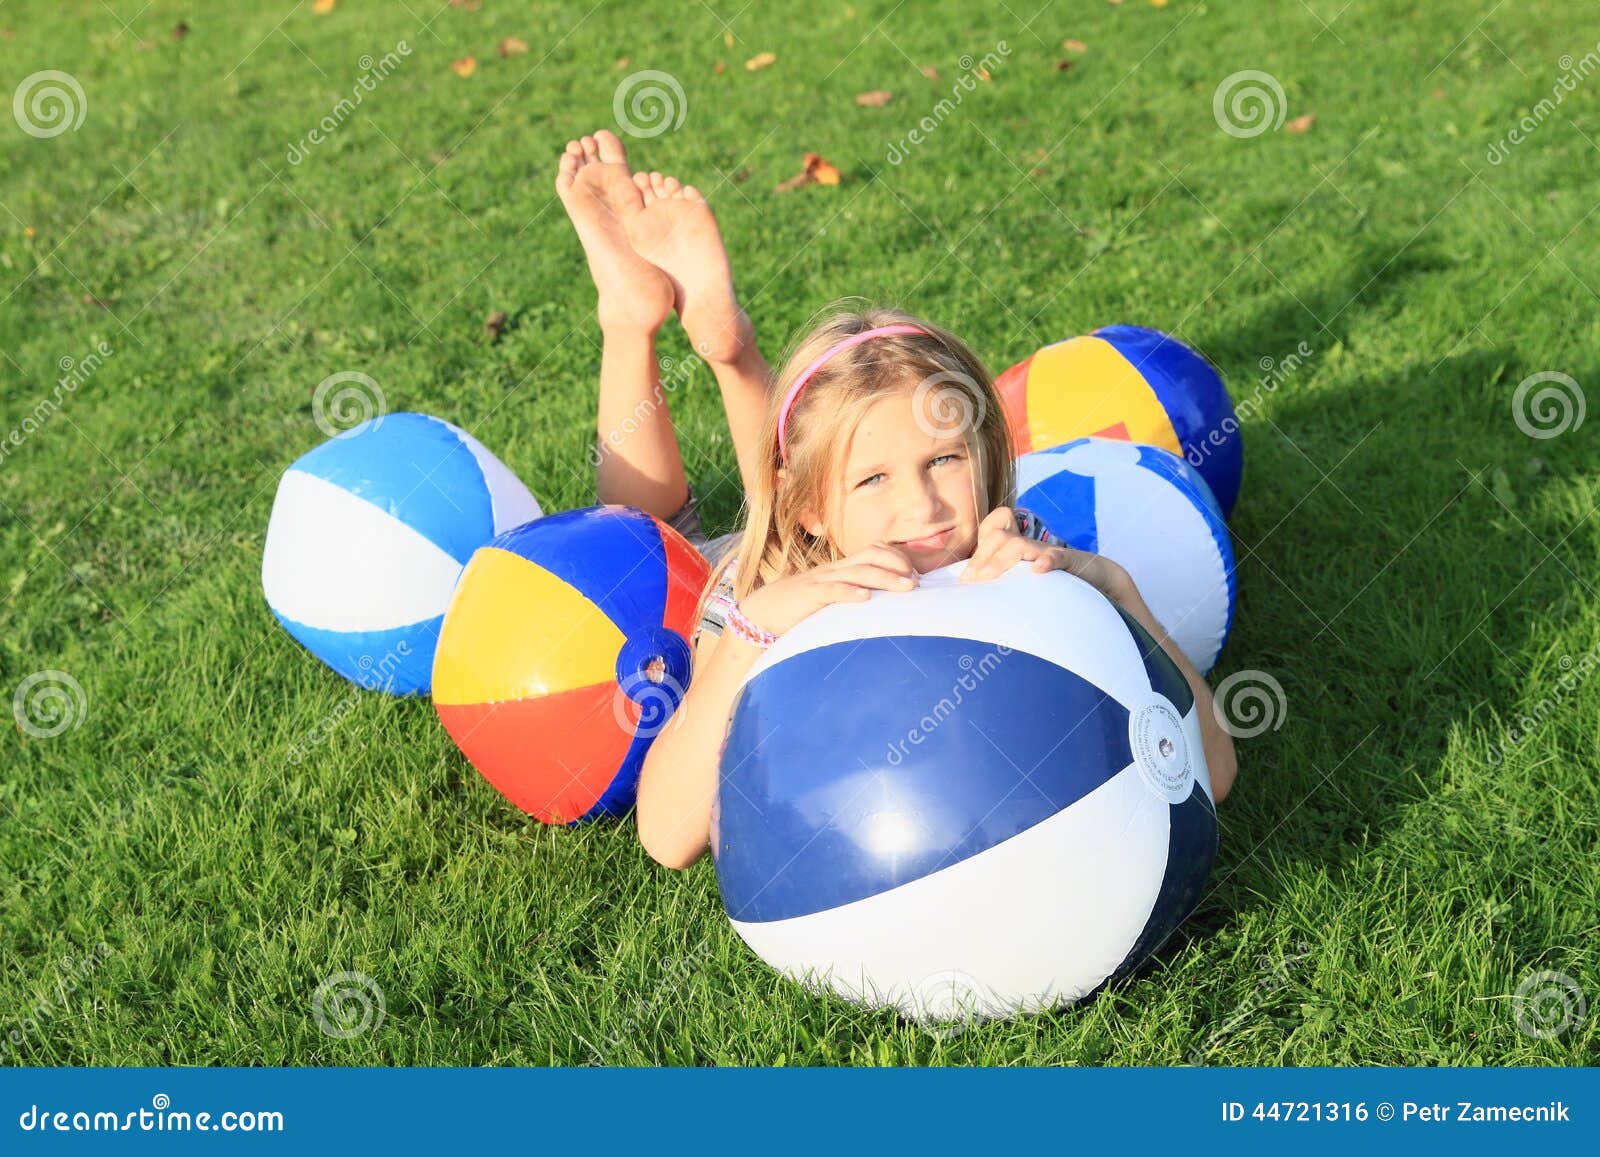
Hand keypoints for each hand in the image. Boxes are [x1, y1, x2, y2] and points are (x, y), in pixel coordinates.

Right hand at [735, 543, 918, 637]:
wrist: (759, 613)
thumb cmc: (796, 610)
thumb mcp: (828, 600)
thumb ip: (849, 598)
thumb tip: (877, 607)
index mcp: (838, 570)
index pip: (872, 551)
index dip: (896, 558)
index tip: (915, 574)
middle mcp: (832, 570)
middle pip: (870, 556)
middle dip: (898, 565)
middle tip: (917, 581)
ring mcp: (819, 581)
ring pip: (858, 571)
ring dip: (885, 578)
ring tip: (906, 586)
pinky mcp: (807, 596)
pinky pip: (831, 590)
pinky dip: (849, 592)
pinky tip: (866, 598)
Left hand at [961, 506, 1134, 604]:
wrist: (1097, 575)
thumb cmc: (1056, 581)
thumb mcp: (1027, 582)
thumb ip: (1007, 585)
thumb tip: (980, 604)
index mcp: (1018, 550)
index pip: (991, 537)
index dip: (976, 555)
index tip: (966, 580)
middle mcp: (1030, 547)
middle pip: (999, 537)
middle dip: (982, 559)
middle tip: (973, 583)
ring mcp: (1049, 552)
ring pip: (1020, 544)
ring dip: (1002, 561)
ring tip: (990, 578)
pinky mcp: (1070, 561)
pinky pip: (1057, 556)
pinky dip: (1047, 561)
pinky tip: (1037, 570)